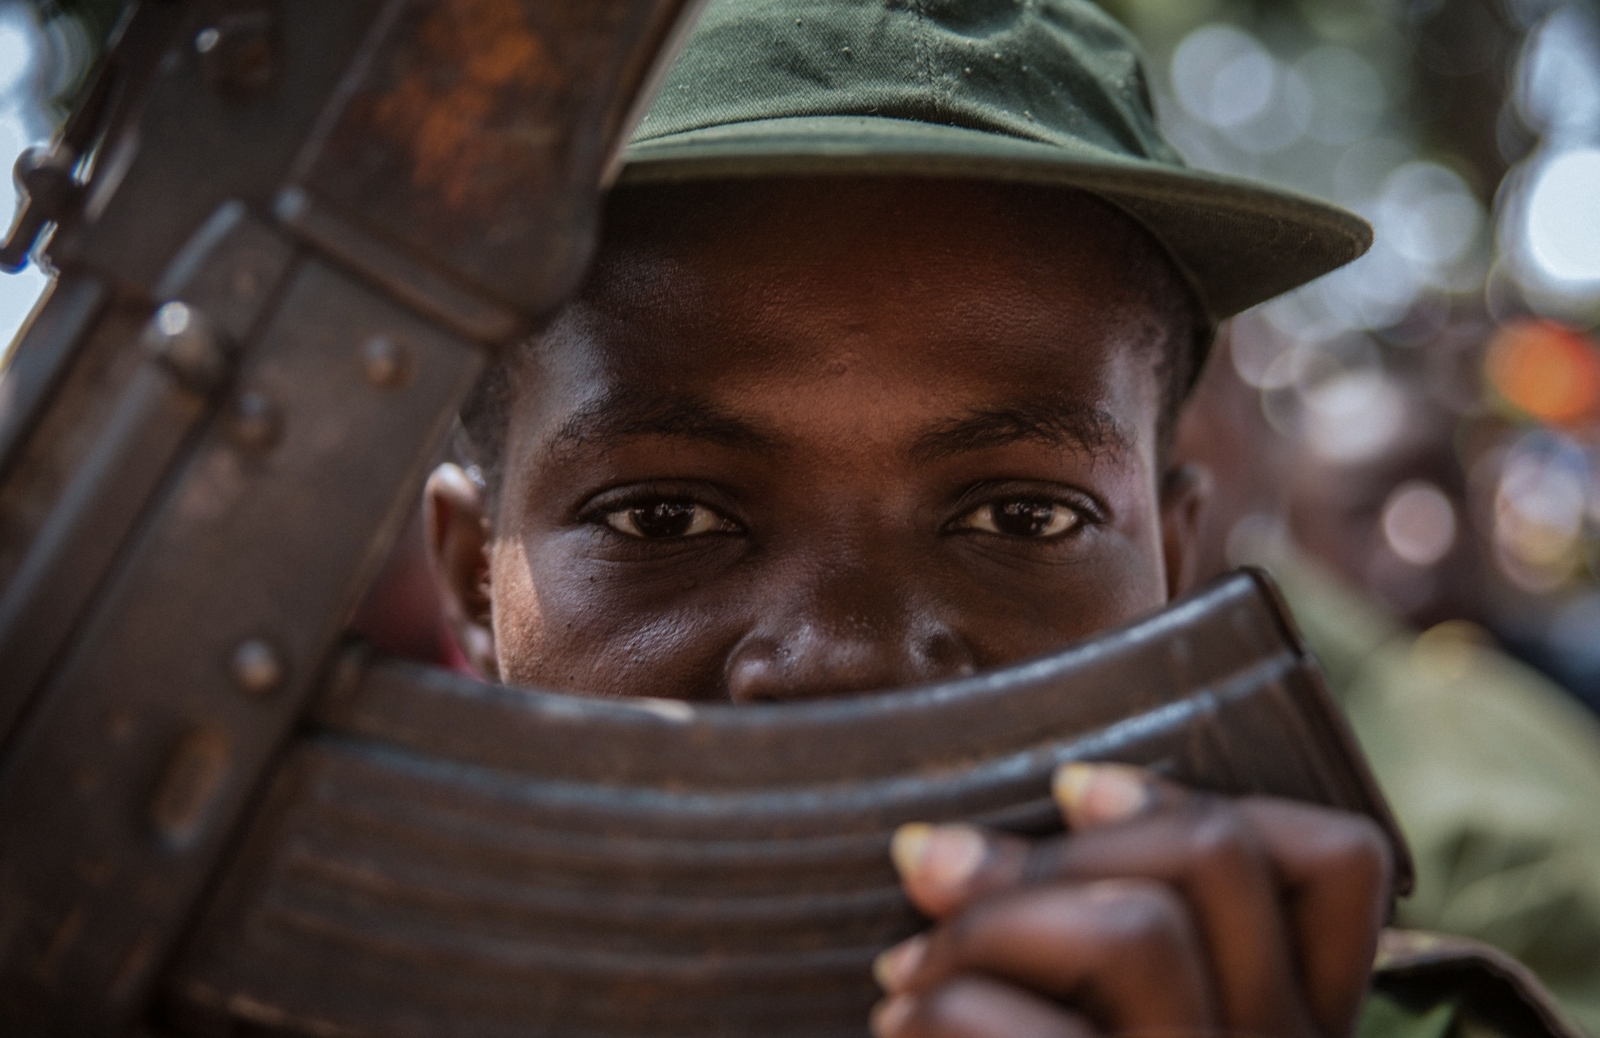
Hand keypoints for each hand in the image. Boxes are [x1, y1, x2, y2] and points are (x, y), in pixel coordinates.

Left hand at [871, 763, 1392, 1037]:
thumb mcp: (1131, 1025)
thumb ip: (1107, 947)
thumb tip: (942, 849)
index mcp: (1299, 1032)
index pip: (1337, 863)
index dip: (1196, 798)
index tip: (1069, 789)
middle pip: (1212, 863)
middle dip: (1048, 849)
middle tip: (932, 874)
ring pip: (1135, 933)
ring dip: (991, 922)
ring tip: (911, 967)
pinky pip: (1010, 1028)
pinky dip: (941, 1008)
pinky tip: (901, 1024)